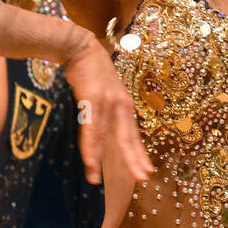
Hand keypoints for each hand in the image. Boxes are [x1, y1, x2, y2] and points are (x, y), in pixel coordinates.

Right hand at [60, 32, 153, 184]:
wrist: (80, 48)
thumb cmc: (91, 73)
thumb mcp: (106, 94)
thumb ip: (108, 113)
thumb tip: (105, 132)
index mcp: (125, 107)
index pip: (134, 136)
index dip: (139, 155)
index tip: (147, 172)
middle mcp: (121, 105)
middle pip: (128, 139)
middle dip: (134, 160)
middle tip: (142, 178)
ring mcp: (108, 102)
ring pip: (105, 137)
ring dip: (99, 159)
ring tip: (95, 179)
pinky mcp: (93, 97)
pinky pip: (91, 127)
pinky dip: (90, 145)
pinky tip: (89, 159)